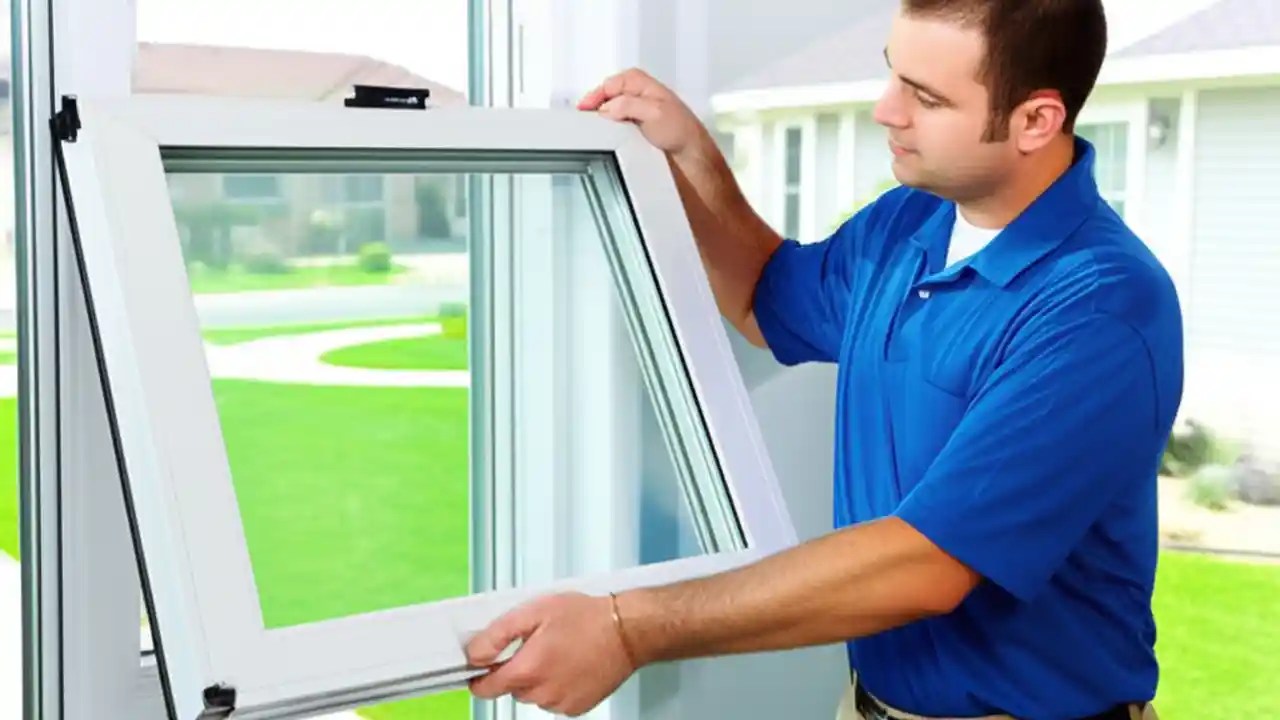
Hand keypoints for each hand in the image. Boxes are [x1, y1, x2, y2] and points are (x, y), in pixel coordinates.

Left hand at [466, 592, 638, 715]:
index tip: (484, 666)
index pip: (485, 688)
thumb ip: (497, 634)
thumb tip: (475, 653)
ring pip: (534, 695)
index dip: (480, 675)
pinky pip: (555, 700)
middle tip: (536, 644)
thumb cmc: (587, 618)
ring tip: (559, 651)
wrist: (627, 632)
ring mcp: (560, 703)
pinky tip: (571, 664)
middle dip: (518, 669)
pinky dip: (557, 685)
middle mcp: (542, 693)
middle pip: (512, 688)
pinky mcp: (577, 707)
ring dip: (538, 678)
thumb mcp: (534, 611)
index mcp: (527, 669)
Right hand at [577, 68, 709, 159]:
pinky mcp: (637, 127)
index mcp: (642, 83)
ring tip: (597, 129)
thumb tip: (607, 108)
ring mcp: (637, 111)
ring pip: (611, 110)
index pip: (610, 84)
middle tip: (587, 118)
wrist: (691, 154)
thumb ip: (628, 105)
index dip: (595, 95)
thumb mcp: (653, 112)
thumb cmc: (682, 130)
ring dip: (603, 119)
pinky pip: (617, 125)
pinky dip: (610, 130)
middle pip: (608, 95)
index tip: (584, 108)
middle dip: (597, 105)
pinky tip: (610, 138)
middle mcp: (638, 95)